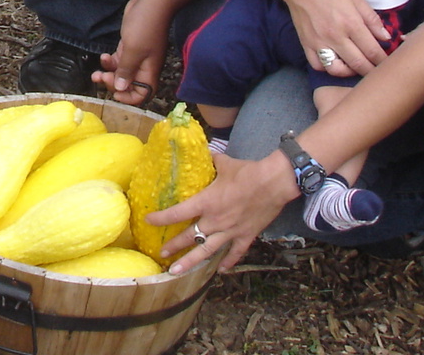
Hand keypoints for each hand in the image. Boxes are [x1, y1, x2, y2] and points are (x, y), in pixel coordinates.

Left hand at [93, 0, 169, 102]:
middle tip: (101, 78)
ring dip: (109, 74)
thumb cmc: (145, 25)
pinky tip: (104, 56)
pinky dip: (110, 62)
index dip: (129, 98)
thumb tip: (121, 88)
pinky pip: (119, 60)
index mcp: (149, 71)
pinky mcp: (130, 46)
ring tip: (96, 72)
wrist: (151, 2)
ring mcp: (136, 56)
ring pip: (122, 73)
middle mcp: (144, 66)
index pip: (143, 94)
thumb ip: (126, 70)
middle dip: (114, 85)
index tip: (115, 93)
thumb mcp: (133, 49)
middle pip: (129, 85)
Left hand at [147, 151, 297, 274]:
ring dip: (191, 262)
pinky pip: (235, 253)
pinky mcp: (246, 235)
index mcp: (206, 202)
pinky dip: (228, 262)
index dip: (161, 218)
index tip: (149, 220)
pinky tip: (221, 271)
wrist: (274, 183)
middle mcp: (215, 220)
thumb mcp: (224, 163)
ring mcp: (231, 231)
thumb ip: (210, 160)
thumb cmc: (247, 172)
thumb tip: (202, 150)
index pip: (177, 213)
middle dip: (174, 246)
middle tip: (161, 254)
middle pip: (189, 237)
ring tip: (177, 271)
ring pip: (207, 251)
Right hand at [279, 0, 390, 76]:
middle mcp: (335, 36)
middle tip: (378, 70)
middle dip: (372, 71)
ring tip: (356, 66)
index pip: (372, 51)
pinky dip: (328, 68)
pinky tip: (335, 61)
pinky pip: (318, 65)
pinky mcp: (306, 44)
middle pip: (358, 64)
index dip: (383, 61)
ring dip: (350, 72)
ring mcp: (319, 43)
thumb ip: (372, 19)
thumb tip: (386, 37)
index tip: (388, 63)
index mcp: (351, 23)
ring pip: (337, 70)